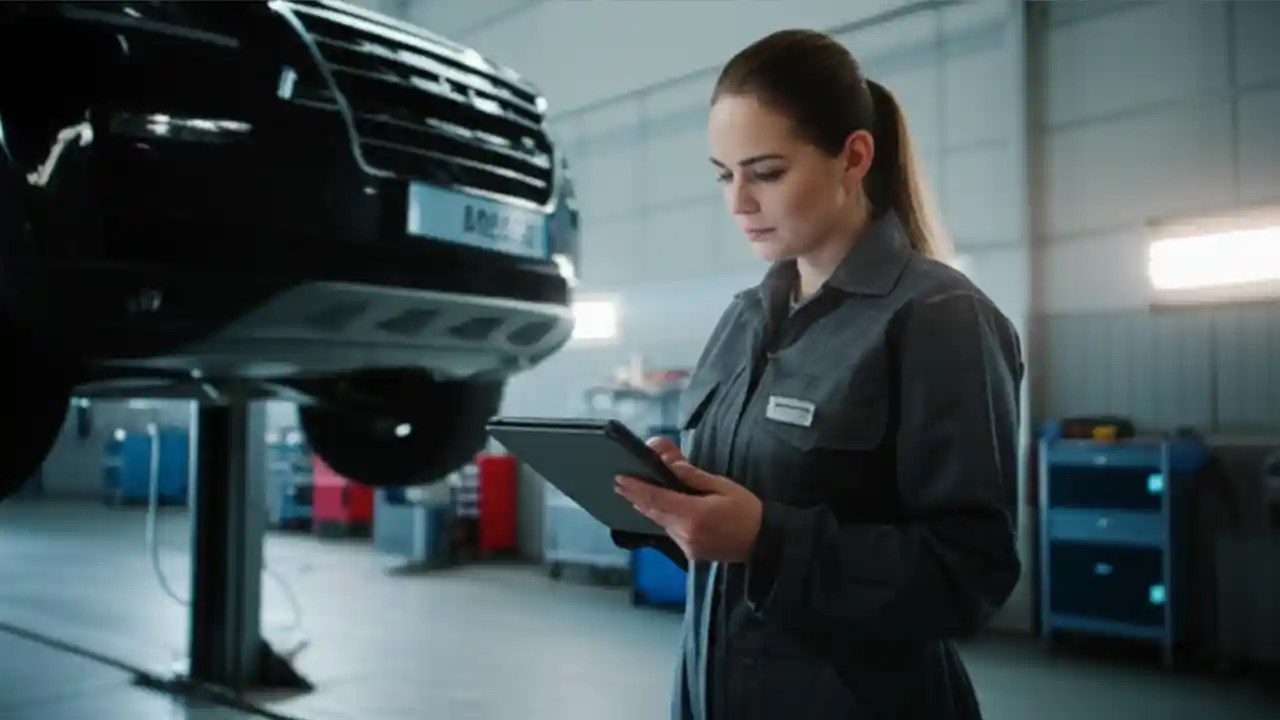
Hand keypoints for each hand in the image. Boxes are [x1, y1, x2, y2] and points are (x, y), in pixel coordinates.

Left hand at [615, 439, 762, 562]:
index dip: (636, 489)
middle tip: (619, 483)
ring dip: (651, 508)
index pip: (657, 500)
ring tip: (636, 493)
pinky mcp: (690, 552)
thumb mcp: (722, 486)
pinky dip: (666, 518)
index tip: (620, 479)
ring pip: (662, 523)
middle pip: (654, 512)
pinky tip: (664, 509)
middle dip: (635, 497)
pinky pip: (672, 531)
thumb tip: (671, 465)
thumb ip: (693, 477)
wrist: (763, 542)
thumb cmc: (746, 510)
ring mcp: (687, 545)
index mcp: (693, 515)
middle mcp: (685, 533)